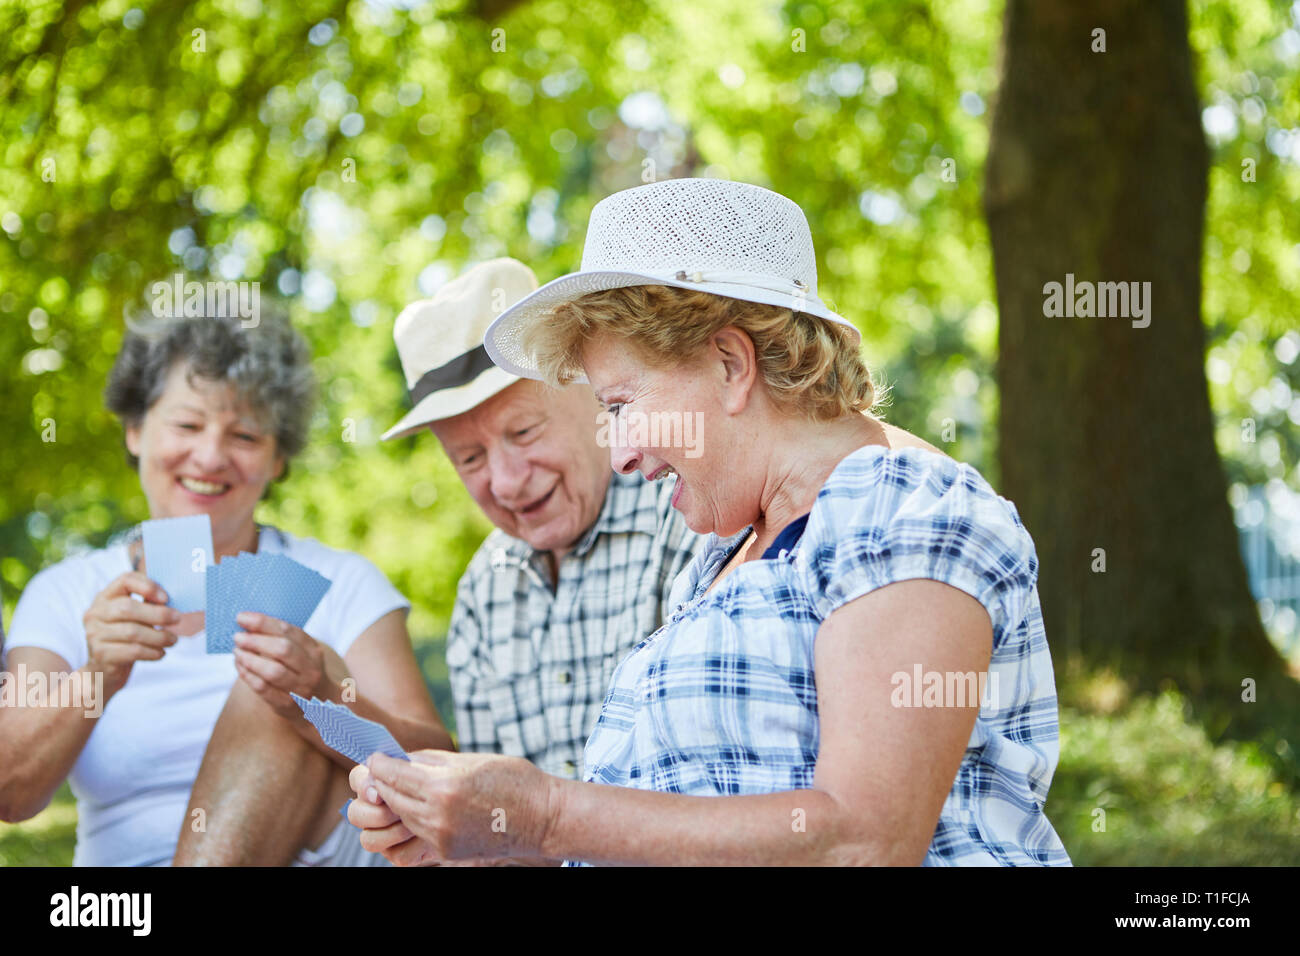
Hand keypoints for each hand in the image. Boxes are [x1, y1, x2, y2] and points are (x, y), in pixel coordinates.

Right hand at [83, 571, 181, 697]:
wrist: (104, 668)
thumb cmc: (125, 637)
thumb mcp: (134, 617)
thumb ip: (147, 604)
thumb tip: (172, 600)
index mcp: (105, 597)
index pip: (125, 580)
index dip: (147, 585)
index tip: (166, 598)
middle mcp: (95, 613)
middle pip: (128, 608)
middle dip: (158, 614)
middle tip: (177, 619)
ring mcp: (94, 634)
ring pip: (132, 632)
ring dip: (159, 636)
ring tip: (173, 640)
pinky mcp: (101, 654)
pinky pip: (132, 651)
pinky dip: (152, 652)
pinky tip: (161, 653)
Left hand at [232, 612, 344, 718]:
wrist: (320, 704)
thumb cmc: (303, 671)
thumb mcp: (302, 652)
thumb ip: (282, 639)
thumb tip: (249, 624)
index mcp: (313, 650)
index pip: (288, 631)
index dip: (263, 623)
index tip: (242, 617)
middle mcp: (310, 669)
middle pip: (283, 650)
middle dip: (256, 641)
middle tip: (238, 637)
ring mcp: (299, 688)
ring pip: (273, 671)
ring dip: (250, 659)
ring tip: (237, 651)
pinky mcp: (286, 704)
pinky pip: (263, 688)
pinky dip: (247, 675)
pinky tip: (240, 666)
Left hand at [356, 750, 556, 862]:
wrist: (542, 817)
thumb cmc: (513, 780)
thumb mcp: (472, 759)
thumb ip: (433, 761)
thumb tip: (403, 758)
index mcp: (444, 785)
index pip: (394, 775)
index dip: (379, 764)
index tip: (374, 757)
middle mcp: (437, 814)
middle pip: (391, 797)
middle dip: (382, 783)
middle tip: (379, 771)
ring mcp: (441, 836)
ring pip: (401, 816)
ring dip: (395, 801)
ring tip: (398, 788)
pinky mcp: (447, 851)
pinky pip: (417, 832)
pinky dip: (412, 818)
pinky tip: (417, 805)